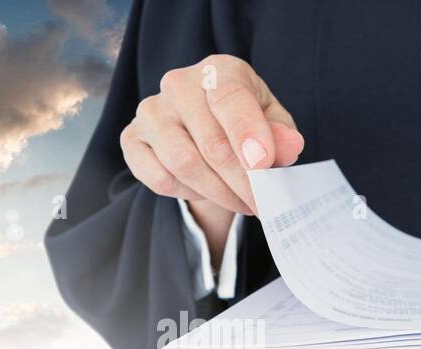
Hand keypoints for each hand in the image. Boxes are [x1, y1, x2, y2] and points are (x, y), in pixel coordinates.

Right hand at [120, 54, 304, 215]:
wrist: (202, 130)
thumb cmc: (242, 123)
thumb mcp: (271, 123)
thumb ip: (280, 134)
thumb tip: (289, 145)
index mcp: (218, 71)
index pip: (230, 99)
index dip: (248, 136)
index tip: (263, 168)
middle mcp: (178, 84)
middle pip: (212, 145)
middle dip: (242, 183)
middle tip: (262, 205)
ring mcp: (150, 111)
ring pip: (185, 165)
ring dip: (219, 194)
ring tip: (241, 202)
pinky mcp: (131, 138)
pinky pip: (160, 179)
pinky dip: (189, 193)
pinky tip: (205, 190)